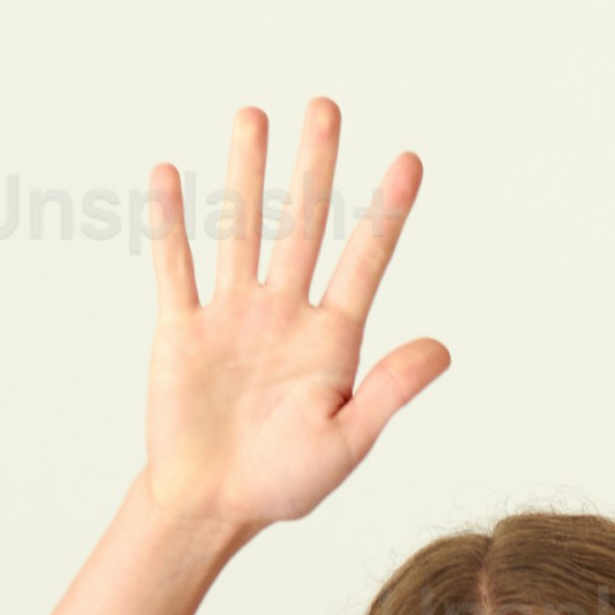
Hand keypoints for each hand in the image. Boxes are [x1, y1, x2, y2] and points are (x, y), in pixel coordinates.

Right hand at [142, 97, 446, 539]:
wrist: (212, 507)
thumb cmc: (286, 482)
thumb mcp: (347, 441)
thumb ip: (389, 391)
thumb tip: (443, 348)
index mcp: (333, 340)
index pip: (365, 261)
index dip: (387, 212)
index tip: (409, 161)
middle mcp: (283, 314)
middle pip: (303, 226)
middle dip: (315, 167)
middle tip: (326, 107)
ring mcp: (231, 316)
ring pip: (241, 230)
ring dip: (247, 175)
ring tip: (253, 116)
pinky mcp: (181, 330)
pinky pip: (175, 268)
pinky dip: (171, 224)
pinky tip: (171, 175)